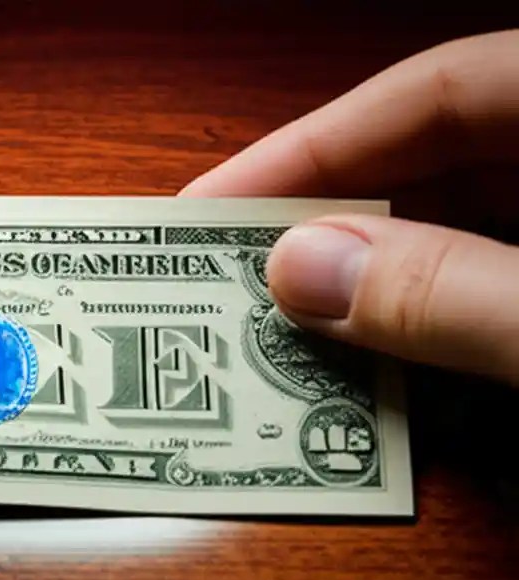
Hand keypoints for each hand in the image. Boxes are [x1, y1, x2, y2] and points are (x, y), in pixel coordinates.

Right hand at [181, 29, 518, 385]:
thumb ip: (451, 291)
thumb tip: (303, 271)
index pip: (438, 90)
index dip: (315, 148)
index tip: (206, 210)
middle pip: (447, 161)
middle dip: (338, 227)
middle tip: (236, 288)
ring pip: (478, 230)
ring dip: (387, 289)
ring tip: (297, 342)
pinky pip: (510, 289)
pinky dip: (452, 325)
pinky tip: (399, 372)